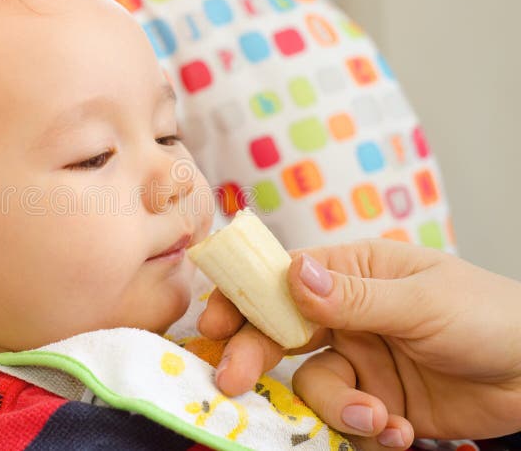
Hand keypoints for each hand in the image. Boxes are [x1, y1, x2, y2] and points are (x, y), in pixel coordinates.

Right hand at [198, 239, 520, 449]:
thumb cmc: (490, 316)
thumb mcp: (422, 302)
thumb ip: (354, 295)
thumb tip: (292, 276)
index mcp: (353, 271)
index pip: (284, 279)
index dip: (244, 297)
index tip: (212, 324)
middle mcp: (346, 314)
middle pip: (280, 333)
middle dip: (256, 357)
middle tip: (233, 382)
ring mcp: (360, 360)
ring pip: (312, 385)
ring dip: (337, 407)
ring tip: (376, 419)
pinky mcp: (376, 402)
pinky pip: (345, 419)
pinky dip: (366, 430)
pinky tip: (400, 431)